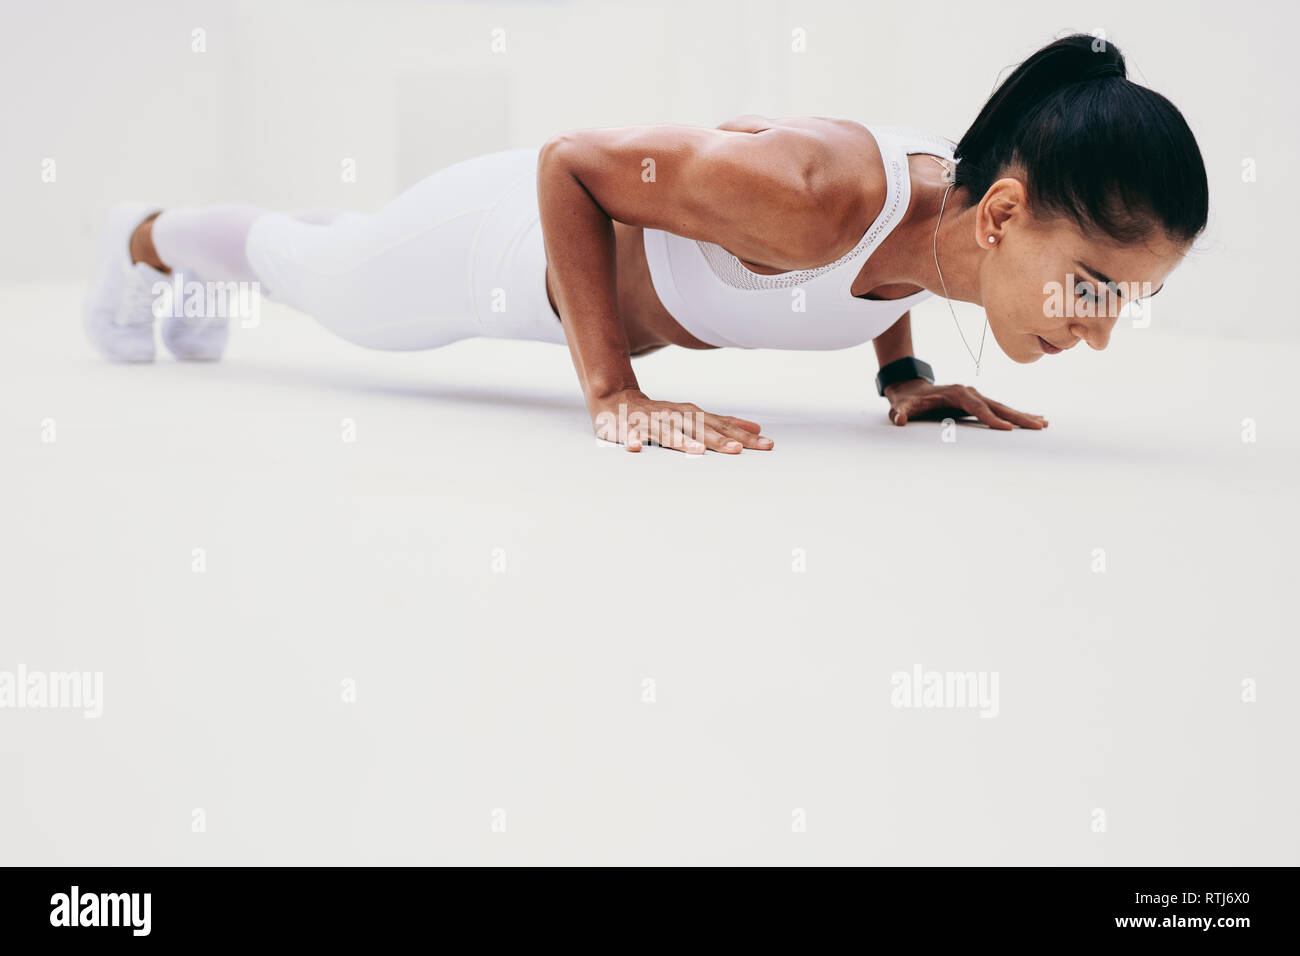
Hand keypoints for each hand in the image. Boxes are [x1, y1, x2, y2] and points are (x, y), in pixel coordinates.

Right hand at [590, 389, 774, 453]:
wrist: (616, 401)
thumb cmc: (660, 414)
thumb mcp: (694, 416)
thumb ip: (723, 424)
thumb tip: (755, 429)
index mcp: (692, 415)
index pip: (722, 426)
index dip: (743, 436)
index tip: (765, 445)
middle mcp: (675, 416)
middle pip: (699, 428)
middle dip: (718, 440)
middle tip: (737, 451)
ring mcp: (651, 421)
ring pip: (667, 431)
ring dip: (680, 440)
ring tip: (695, 450)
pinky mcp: (629, 428)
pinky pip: (630, 435)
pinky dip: (633, 440)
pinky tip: (636, 448)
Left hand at [884, 379, 1047, 429]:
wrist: (910, 389)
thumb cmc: (907, 399)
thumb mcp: (901, 405)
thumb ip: (900, 412)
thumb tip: (900, 419)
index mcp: (957, 393)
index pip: (978, 408)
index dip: (991, 419)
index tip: (1006, 429)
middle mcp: (970, 392)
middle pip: (997, 405)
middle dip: (1017, 417)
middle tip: (1038, 425)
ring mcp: (975, 396)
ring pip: (1003, 407)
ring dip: (1022, 415)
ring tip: (1043, 423)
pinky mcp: (977, 402)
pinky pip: (999, 409)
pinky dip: (1015, 415)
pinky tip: (1031, 419)